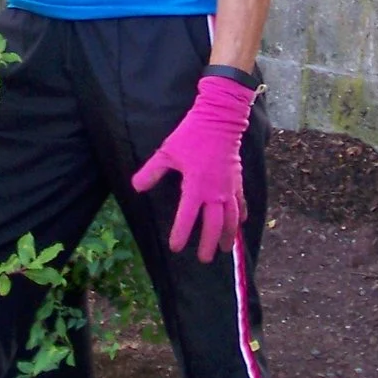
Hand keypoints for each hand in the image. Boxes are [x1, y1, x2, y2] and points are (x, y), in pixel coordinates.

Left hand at [130, 74, 256, 261]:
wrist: (220, 118)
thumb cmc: (191, 135)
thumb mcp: (167, 152)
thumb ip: (152, 172)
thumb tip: (136, 188)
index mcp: (195, 187)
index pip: (187, 217)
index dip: (181, 234)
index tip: (176, 247)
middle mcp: (214, 192)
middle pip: (214, 225)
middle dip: (209, 243)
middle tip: (204, 259)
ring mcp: (228, 187)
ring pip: (231, 218)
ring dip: (228, 235)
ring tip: (225, 249)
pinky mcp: (237, 180)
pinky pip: (241, 202)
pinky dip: (241, 215)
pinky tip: (241, 224)